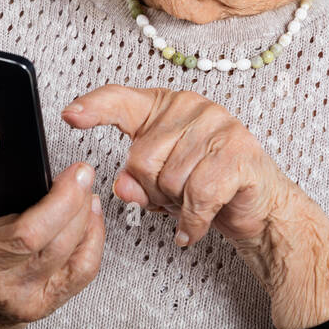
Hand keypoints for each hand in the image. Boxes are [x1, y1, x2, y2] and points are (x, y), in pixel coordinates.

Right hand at [0, 127, 105, 325]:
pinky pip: (80, 270)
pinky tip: (89, 213)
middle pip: (26, 234)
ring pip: (60, 250)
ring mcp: (12, 290)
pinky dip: (93, 237)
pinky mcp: (40, 302)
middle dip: (62, 199)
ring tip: (83, 184)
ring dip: (81, 212)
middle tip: (79, 169)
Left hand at [61, 85, 293, 247]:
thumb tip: (121, 185)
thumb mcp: (160, 186)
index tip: (70, 115)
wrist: (259, 209)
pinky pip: (198, 196)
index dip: (94, 107)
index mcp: (165, 107)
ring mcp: (219, 127)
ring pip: (169, 179)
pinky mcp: (239, 154)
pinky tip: (193, 228)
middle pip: (141, 157)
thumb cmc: (206, 188)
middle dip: (152, 190)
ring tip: (191, 204)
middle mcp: (192, 107)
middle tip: (172, 198)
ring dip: (176, 206)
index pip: (121, 100)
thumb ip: (135, 182)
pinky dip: (192, 222)